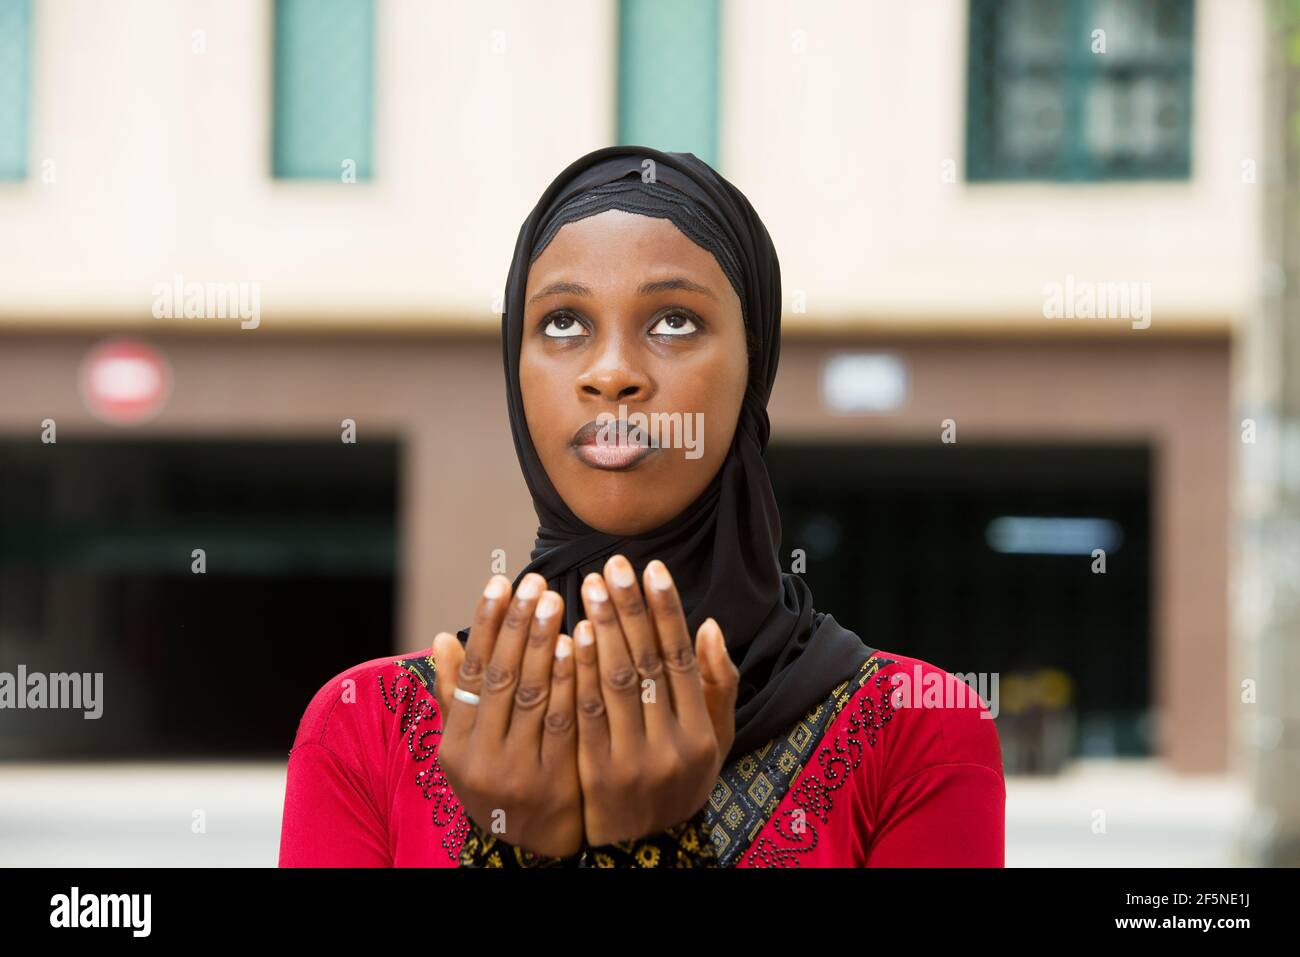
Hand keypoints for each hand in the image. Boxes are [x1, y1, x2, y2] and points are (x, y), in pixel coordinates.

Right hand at [431, 572, 582, 858]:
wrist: (530, 849)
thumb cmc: (500, 782)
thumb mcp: (467, 747)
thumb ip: (456, 696)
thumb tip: (441, 638)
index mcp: (455, 743)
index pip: (470, 672)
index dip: (485, 624)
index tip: (500, 582)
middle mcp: (479, 756)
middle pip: (499, 677)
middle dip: (517, 624)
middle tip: (534, 581)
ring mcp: (517, 770)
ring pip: (529, 695)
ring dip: (542, 643)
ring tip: (555, 600)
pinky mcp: (554, 781)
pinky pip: (562, 721)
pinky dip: (568, 680)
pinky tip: (578, 645)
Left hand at [573, 554, 739, 846]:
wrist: (648, 848)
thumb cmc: (681, 780)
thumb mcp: (716, 739)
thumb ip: (717, 684)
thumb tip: (709, 625)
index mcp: (702, 731)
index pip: (683, 658)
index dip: (666, 611)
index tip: (651, 568)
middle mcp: (672, 744)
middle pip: (649, 664)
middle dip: (629, 610)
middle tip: (612, 566)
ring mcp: (634, 760)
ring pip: (617, 685)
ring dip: (602, 630)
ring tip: (588, 587)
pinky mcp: (597, 774)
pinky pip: (585, 714)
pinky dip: (578, 672)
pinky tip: (569, 637)